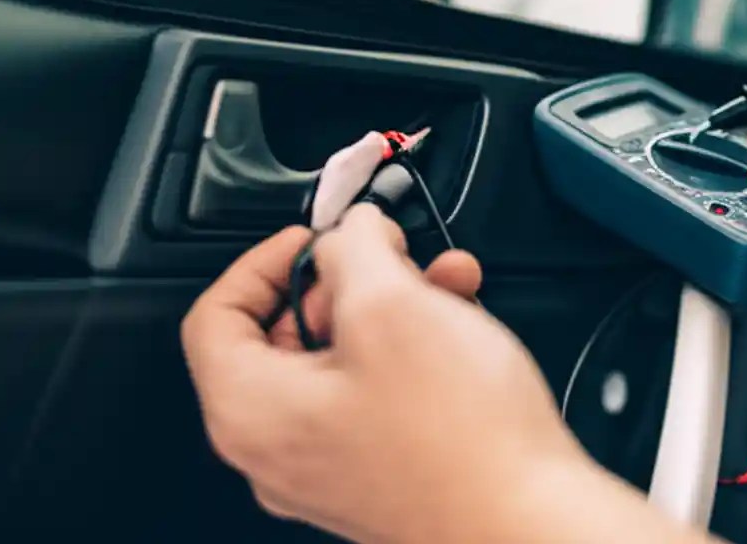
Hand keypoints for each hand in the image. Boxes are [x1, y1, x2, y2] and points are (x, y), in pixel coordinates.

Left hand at [180, 206, 585, 542]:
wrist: (530, 521)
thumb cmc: (462, 441)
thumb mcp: (393, 305)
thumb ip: (354, 248)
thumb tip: (348, 232)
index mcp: (252, 412)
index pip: (215, 315)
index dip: (265, 260)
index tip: (315, 238)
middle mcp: (279, 450)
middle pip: (285, 335)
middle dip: (348, 279)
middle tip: (391, 254)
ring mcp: (330, 468)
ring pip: (342, 360)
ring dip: (392, 306)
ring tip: (444, 283)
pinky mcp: (381, 474)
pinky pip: (377, 393)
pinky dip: (412, 348)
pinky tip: (459, 324)